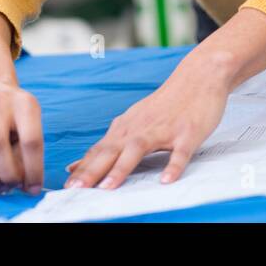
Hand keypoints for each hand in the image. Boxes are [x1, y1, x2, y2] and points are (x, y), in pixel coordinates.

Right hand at [0, 70, 43, 194]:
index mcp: (24, 104)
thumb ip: (28, 149)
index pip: (30, 141)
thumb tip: (26, 186)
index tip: (34, 188)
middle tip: (14, 187)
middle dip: (8, 174)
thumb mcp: (29, 119)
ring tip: (1, 187)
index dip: (33, 170)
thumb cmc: (15, 109)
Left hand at [63, 56, 230, 189]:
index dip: (82, 169)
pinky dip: (173, 166)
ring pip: (138, 149)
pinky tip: (166, 180)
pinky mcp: (187, 133)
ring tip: (108, 187)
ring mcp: (163, 130)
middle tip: (75, 189)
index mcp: (126, 127)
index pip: (99, 151)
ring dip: (122, 168)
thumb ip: (111, 143)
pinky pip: (179, 153)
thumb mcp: (134, 120)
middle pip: (111, 151)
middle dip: (92, 171)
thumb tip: (81, 163)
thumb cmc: (166, 104)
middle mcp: (140, 127)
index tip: (66, 186)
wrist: (198, 77)